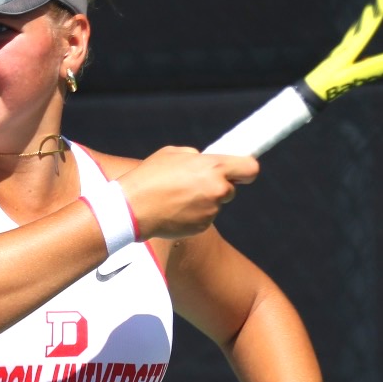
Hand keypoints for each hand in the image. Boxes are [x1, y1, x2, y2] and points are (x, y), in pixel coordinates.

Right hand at [118, 146, 258, 240]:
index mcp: (214, 167)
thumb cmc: (149, 177)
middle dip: (218, 187)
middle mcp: (217, 189)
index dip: (246, 171)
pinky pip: (203, 219)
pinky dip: (193, 216)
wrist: (132, 208)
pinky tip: (174, 210)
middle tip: (195, 185)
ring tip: (176, 198)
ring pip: (215, 205)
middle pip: (230, 189)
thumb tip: (204, 160)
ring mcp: (211, 211)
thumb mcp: (172, 154)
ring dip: (202, 202)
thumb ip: (195, 157)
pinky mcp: (202, 227)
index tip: (241, 172)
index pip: (250, 168)